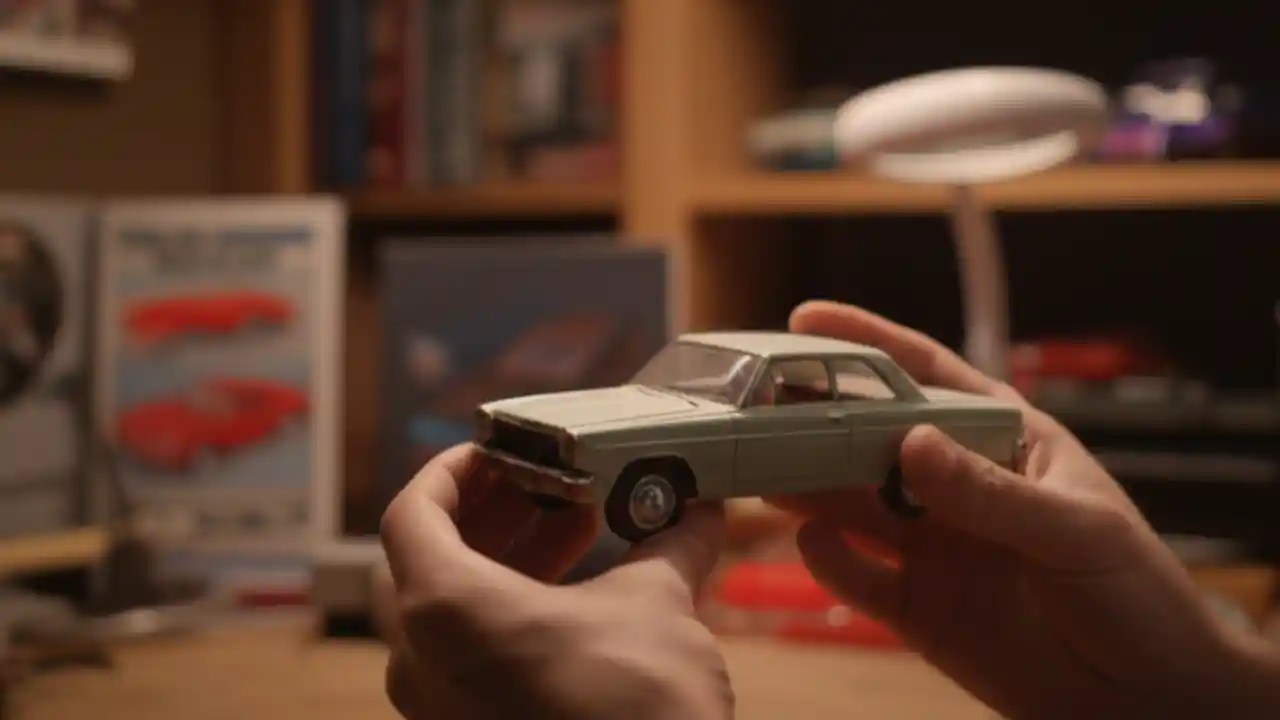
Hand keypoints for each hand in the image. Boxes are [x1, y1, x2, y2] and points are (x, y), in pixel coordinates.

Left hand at [377, 445, 731, 719]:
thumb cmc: (638, 704)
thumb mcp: (657, 604)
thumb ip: (670, 542)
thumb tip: (698, 508)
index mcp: (443, 609)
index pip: (412, 512)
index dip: (453, 471)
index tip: (497, 452)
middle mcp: (418, 662)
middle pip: (431, 558)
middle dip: (494, 515)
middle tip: (548, 488)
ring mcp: (437, 711)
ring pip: (453, 611)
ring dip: (508, 563)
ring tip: (579, 533)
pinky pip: (468, 658)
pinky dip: (510, 615)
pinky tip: (576, 600)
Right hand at [770, 300, 1279, 719]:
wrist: (1148, 699)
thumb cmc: (1136, 593)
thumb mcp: (1076, 530)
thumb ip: (991, 492)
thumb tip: (910, 445)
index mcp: (1002, 441)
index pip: (927, 378)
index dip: (867, 346)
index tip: (806, 319)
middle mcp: (957, 486)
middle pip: (872, 441)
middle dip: (817, 419)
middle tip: (757, 404)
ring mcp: (933, 547)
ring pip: (852, 506)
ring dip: (806, 487)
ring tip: (759, 469)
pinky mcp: (918, 609)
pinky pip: (859, 578)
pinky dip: (828, 562)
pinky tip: (809, 542)